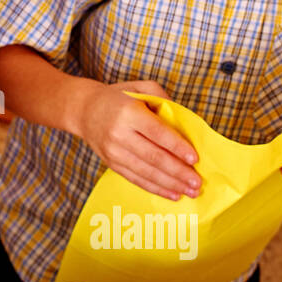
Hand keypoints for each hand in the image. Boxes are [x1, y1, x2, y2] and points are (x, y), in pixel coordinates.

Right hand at [73, 80, 201, 199]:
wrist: (84, 110)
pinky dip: (155, 188)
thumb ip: (162, 98)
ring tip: (190, 191)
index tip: (195, 158)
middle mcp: (119, 134)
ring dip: (170, 184)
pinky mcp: (111, 163)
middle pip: (153, 156)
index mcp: (128, 112)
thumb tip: (182, 120)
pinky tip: (172, 194)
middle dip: (178, 171)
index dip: (176, 147)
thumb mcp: (138, 87)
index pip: (157, 132)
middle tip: (197, 182)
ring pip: (146, 172)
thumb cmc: (118, 98)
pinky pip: (136, 179)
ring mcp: (113, 151)